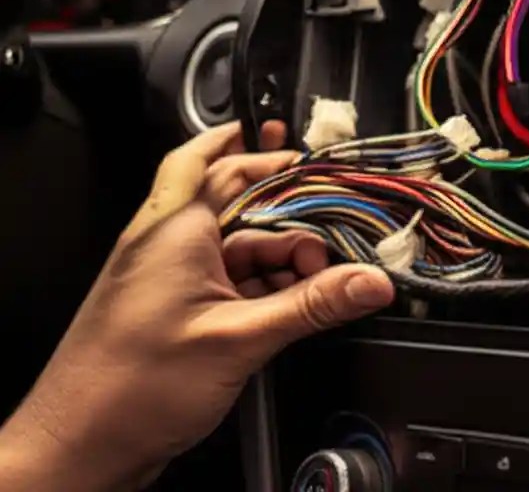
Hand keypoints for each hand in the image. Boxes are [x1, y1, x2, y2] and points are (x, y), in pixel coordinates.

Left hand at [0, 122, 395, 490]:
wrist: (82, 446)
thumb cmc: (130, 390)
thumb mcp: (240, 339)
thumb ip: (313, 305)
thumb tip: (370, 281)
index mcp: (173, 228)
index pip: (224, 162)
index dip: (272, 157)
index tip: (321, 166)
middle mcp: (169, 242)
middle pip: (242, 203)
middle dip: (291, 217)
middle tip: (336, 234)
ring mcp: (173, 274)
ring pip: (243, 244)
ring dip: (284, 259)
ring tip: (322, 284)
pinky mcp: (179, 306)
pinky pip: (233, 278)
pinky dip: (268, 287)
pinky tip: (297, 304)